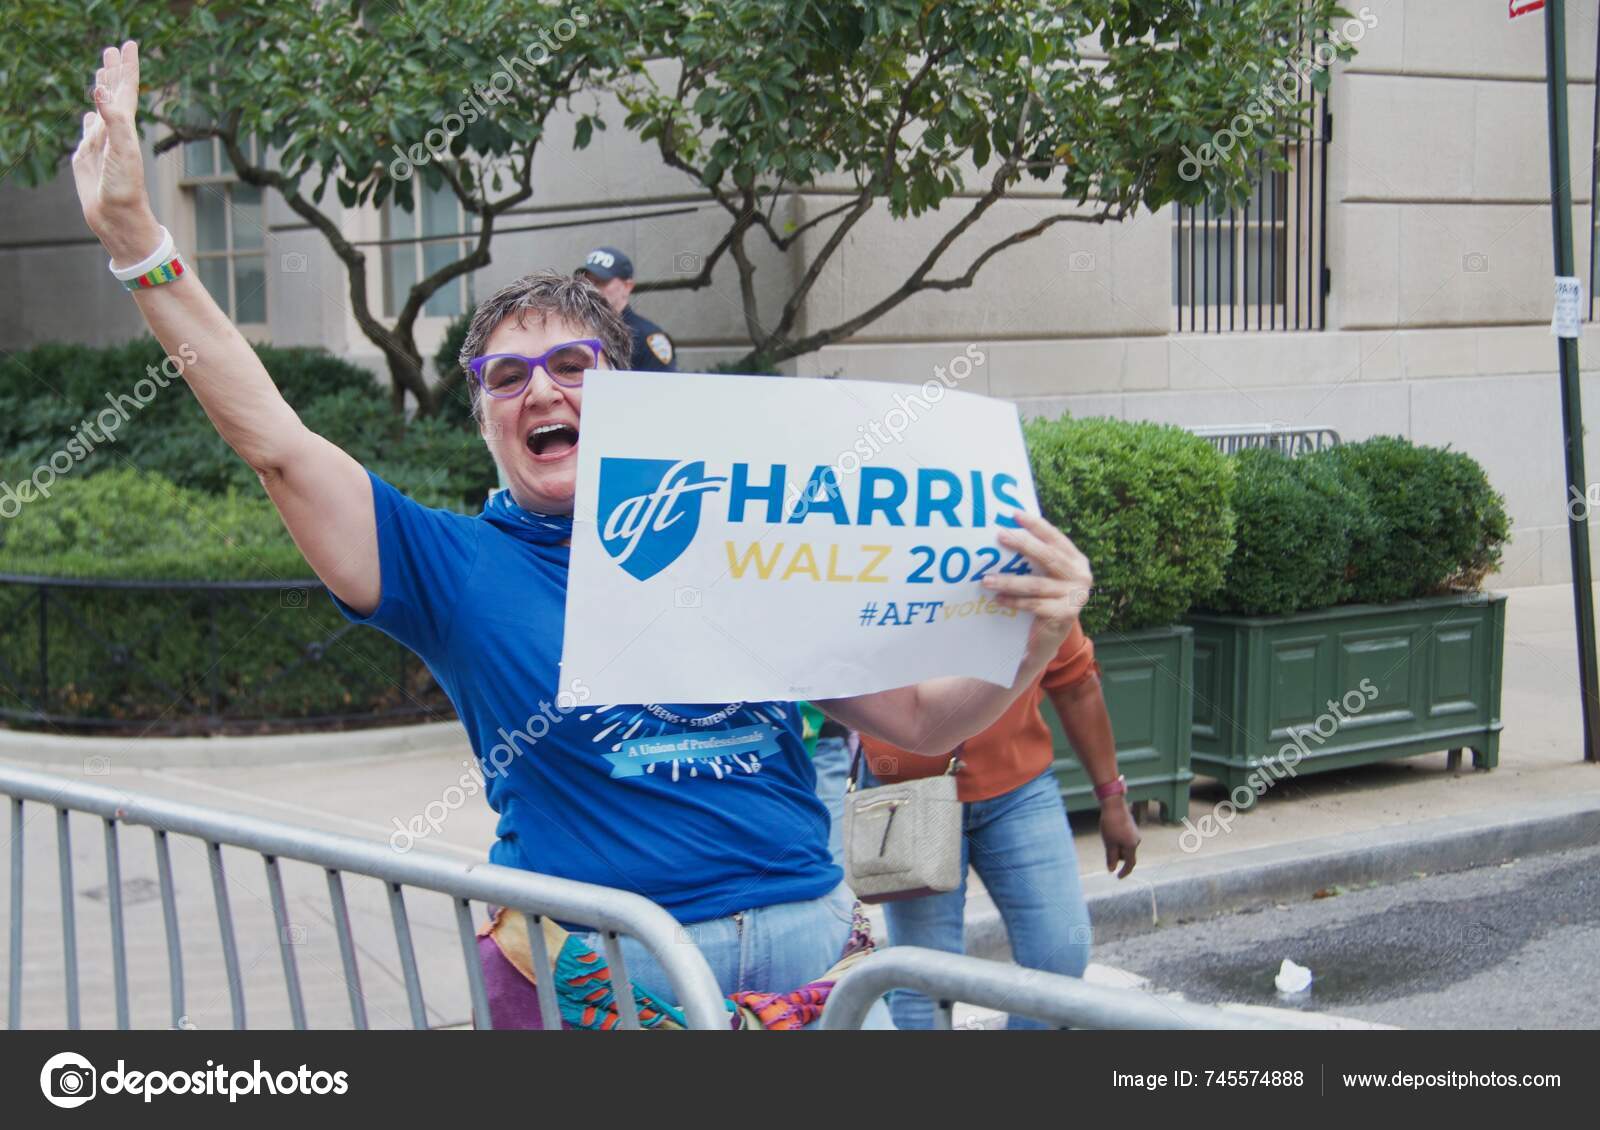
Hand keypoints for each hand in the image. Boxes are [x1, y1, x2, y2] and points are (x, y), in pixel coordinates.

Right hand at [70, 41, 161, 264]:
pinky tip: (89, 113)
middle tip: (112, 49)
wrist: (117, 218)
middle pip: (114, 94)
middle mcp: (115, 131)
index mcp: (125, 127)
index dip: (128, 67)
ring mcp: (101, 143)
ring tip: (102, 72)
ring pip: (101, 109)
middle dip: (113, 71)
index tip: (129, 44)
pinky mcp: (88, 157)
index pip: (127, 89)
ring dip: (101, 90)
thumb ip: (113, 119)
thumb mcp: (122, 150)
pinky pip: (89, 131)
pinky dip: (89, 119)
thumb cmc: (124, 187)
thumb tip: (100, 89)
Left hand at [981, 510, 1093, 645]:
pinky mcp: (1065, 615)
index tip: (1015, 514)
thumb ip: (1038, 557)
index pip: (1056, 538)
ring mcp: (1075, 596)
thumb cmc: (1046, 598)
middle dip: (1022, 545)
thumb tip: (1008, 532)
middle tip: (1000, 536)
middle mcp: (1080, 575)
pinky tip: (998, 599)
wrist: (1053, 635)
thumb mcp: (1047, 575)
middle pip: (1048, 557)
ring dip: (1009, 581)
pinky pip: (1034, 605)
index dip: (1037, 525)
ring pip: (1037, 585)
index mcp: (1077, 560)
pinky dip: (1014, 602)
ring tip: (987, 579)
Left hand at [1099, 797, 1139, 877]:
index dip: (1124, 872)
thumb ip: (1111, 858)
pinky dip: (1117, 841)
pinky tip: (1110, 832)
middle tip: (1106, 848)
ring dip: (1116, 847)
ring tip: (1107, 837)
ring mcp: (1134, 833)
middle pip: (1127, 855)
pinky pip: (1124, 839)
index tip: (1118, 877)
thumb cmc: (1111, 824)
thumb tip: (1112, 870)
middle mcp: (1136, 840)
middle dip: (1117, 856)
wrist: (1114, 804)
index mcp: (1132, 846)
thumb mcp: (1109, 843)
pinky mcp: (1131, 827)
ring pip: (1125, 846)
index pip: (1130, 864)